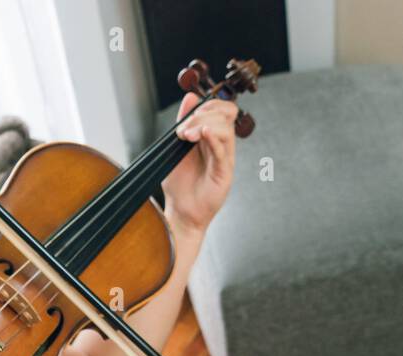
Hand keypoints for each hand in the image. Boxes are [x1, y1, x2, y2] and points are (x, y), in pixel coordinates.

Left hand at [162, 93, 238, 236]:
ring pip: (226, 129)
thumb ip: (184, 122)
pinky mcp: (224, 174)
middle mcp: (221, 146)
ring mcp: (224, 159)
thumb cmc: (179, 184)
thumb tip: (191, 96)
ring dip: (204, 125)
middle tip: (184, 127)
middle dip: (204, 113)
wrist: (181, 211)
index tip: (188, 112)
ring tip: (187, 136)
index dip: (208, 104)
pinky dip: (213, 139)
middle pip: (226, 115)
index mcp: (212, 138)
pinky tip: (201, 135)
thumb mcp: (176, 146)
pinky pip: (223, 151)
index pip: (221, 110)